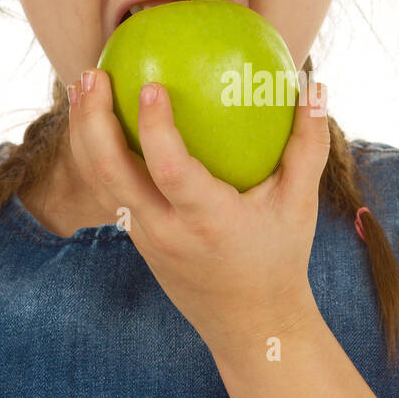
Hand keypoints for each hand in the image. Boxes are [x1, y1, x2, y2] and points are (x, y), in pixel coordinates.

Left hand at [67, 70, 330, 357]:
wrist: (250, 324)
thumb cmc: (280, 257)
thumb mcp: (300, 204)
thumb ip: (308, 145)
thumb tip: (315, 85)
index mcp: (208, 221)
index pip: (170, 171)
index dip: (155, 129)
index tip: (150, 86)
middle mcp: (167, 231)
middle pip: (111, 174)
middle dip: (93, 122)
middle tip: (93, 74)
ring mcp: (145, 238)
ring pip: (99, 182)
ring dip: (84, 133)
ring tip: (83, 85)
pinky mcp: (137, 238)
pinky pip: (108, 189)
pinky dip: (97, 152)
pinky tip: (99, 117)